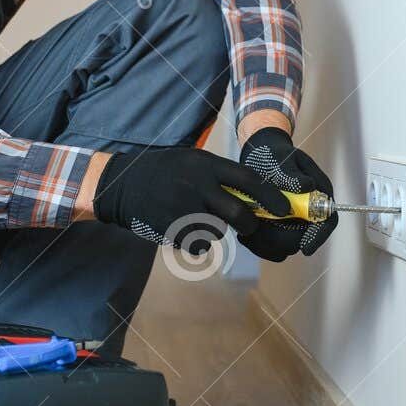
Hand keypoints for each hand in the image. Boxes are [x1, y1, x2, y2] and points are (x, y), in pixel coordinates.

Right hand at [92, 147, 288, 251]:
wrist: (121, 184)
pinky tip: (179, 225)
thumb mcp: (192, 161)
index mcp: (206, 165)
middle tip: (249, 226)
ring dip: (212, 229)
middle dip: (249, 225)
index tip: (284, 209)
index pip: (249, 181)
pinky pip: (197, 244)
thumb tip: (255, 196)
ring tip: (192, 215)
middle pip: (238, 215)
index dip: (270, 197)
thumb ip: (220, 176)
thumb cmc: (163, 170)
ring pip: (217, 231)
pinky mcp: (172, 229)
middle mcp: (198, 186)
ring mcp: (184, 209)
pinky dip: (194, 241)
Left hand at [237, 127, 338, 260]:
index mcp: (319, 196)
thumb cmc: (276, 154)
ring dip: (265, 243)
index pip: (326, 221)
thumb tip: (307, 186)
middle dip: (282, 240)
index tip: (305, 248)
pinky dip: (256, 244)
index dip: (317, 237)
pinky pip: (269, 247)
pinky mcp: (275, 229)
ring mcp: (291, 223)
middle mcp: (307, 213)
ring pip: (283, 248)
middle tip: (258, 231)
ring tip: (246, 232)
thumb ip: (292, 174)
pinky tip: (243, 233)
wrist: (260, 155)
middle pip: (302, 240)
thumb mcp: (283, 159)